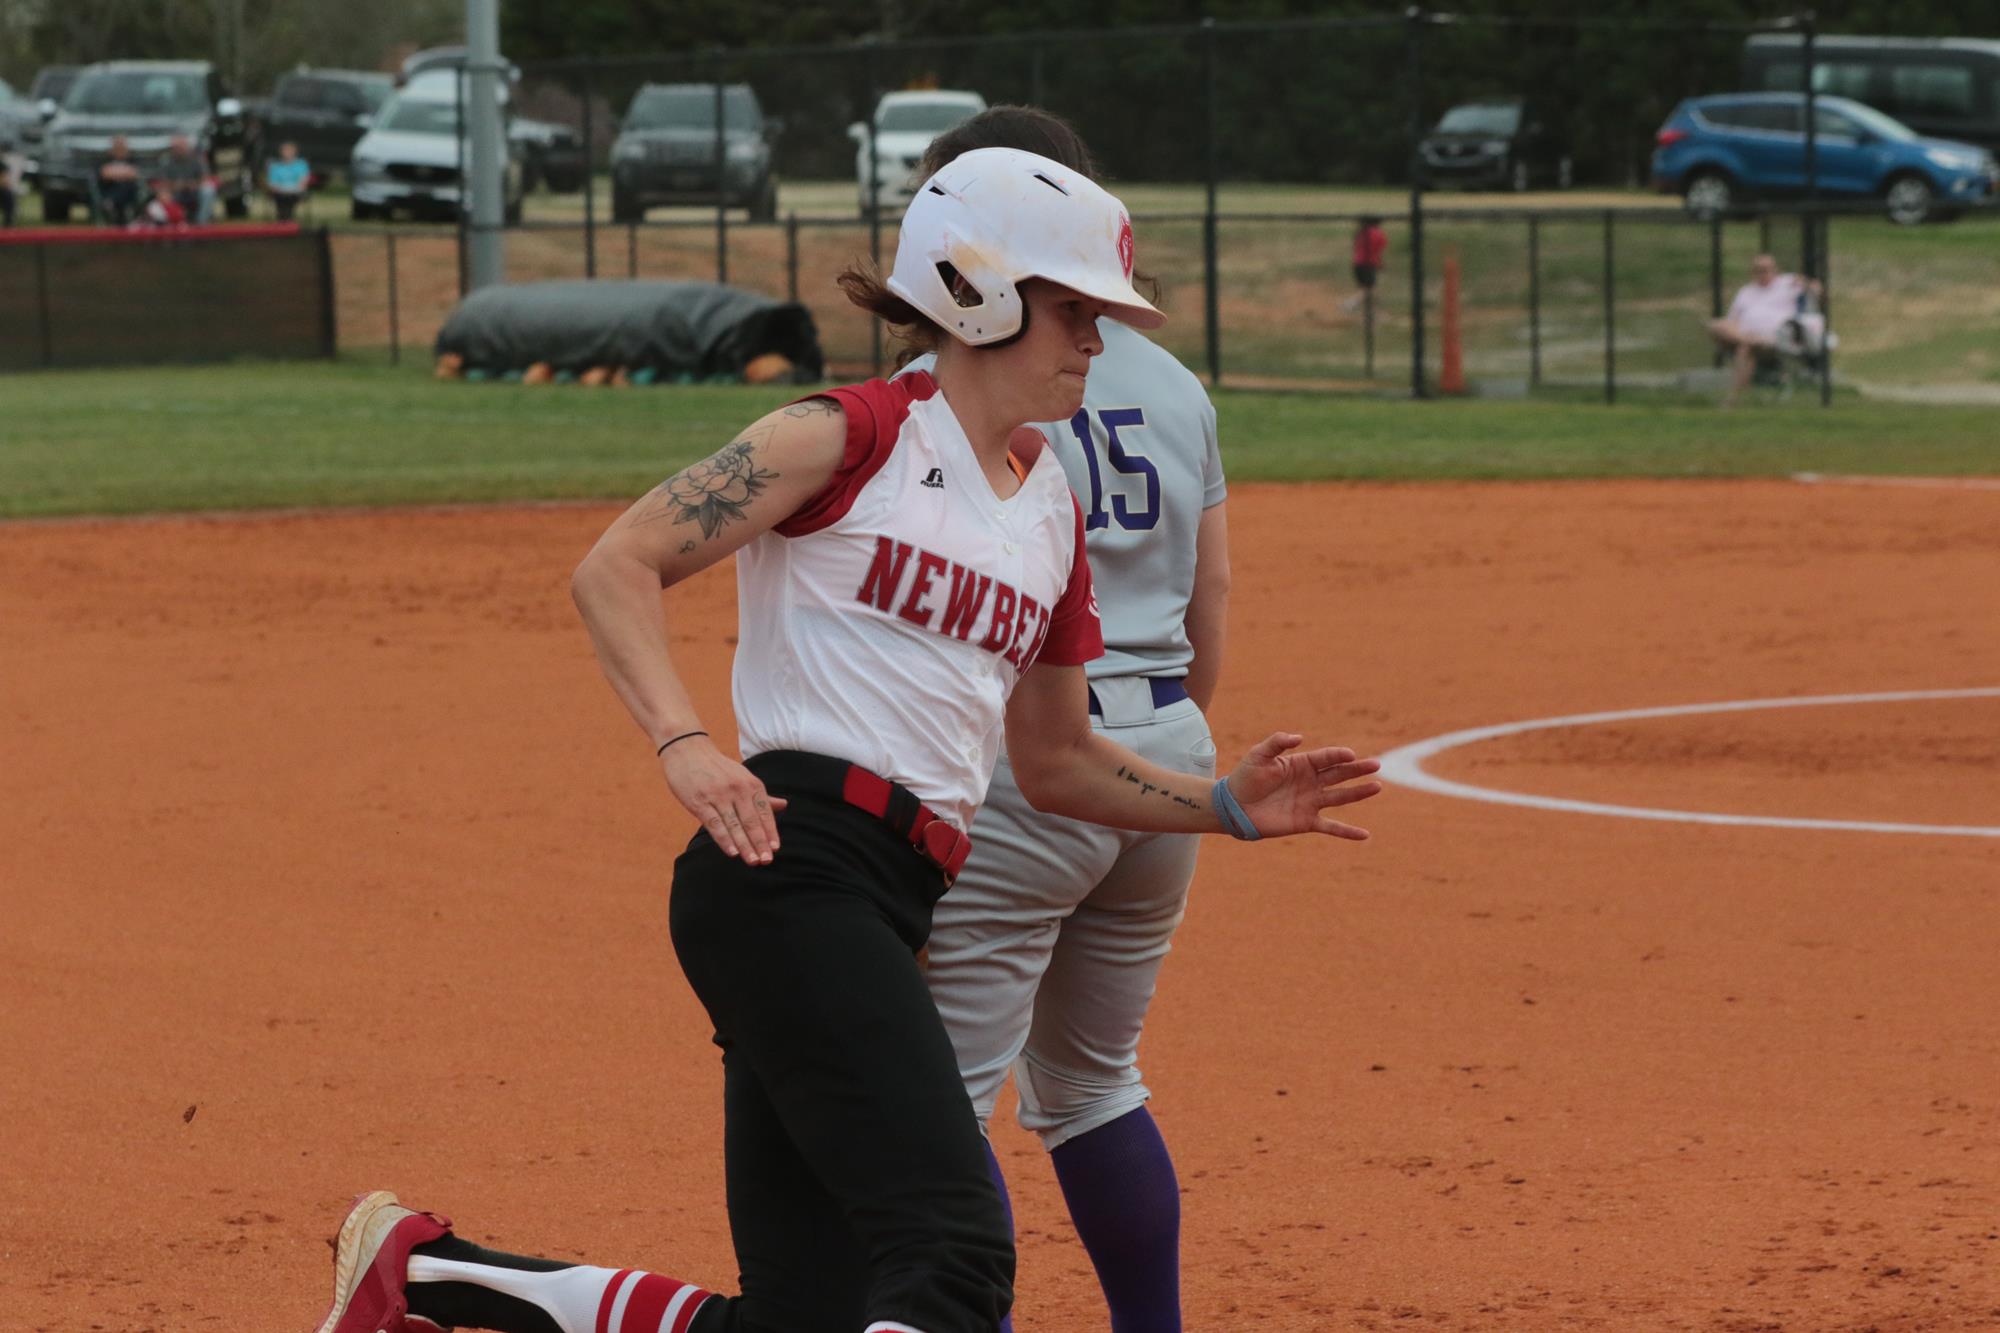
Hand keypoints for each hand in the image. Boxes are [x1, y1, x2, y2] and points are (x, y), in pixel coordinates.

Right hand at [660, 735, 786, 863]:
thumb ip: (762, 795)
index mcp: (750, 784)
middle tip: (766, 861)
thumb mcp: (743, 776)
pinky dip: (724, 839)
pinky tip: (732, 852)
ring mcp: (718, 796)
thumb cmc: (717, 767)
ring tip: (753, 861)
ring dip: (745, 845)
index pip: (764, 811)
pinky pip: (714, 823)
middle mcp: (737, 789)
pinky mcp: (700, 802)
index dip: (770, 831)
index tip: (775, 849)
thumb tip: (784, 805)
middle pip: (751, 821)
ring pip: (734, 824)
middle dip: (760, 842)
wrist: (687, 750)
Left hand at [1225, 732, 1381, 839]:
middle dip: (1357, 770)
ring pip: (1340, 797)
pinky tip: (1365, 835)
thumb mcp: (1259, 755)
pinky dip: (1347, 832)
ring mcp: (1311, 802)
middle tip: (1376, 765)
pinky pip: (1331, 826)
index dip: (1338, 755)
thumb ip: (1277, 743)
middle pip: (1339, 774)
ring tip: (1377, 787)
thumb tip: (1298, 737)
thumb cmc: (1245, 777)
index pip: (1326, 758)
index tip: (1350, 755)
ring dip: (1359, 793)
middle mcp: (1310, 782)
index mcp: (1301, 764)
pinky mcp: (1307, 822)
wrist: (1234, 806)